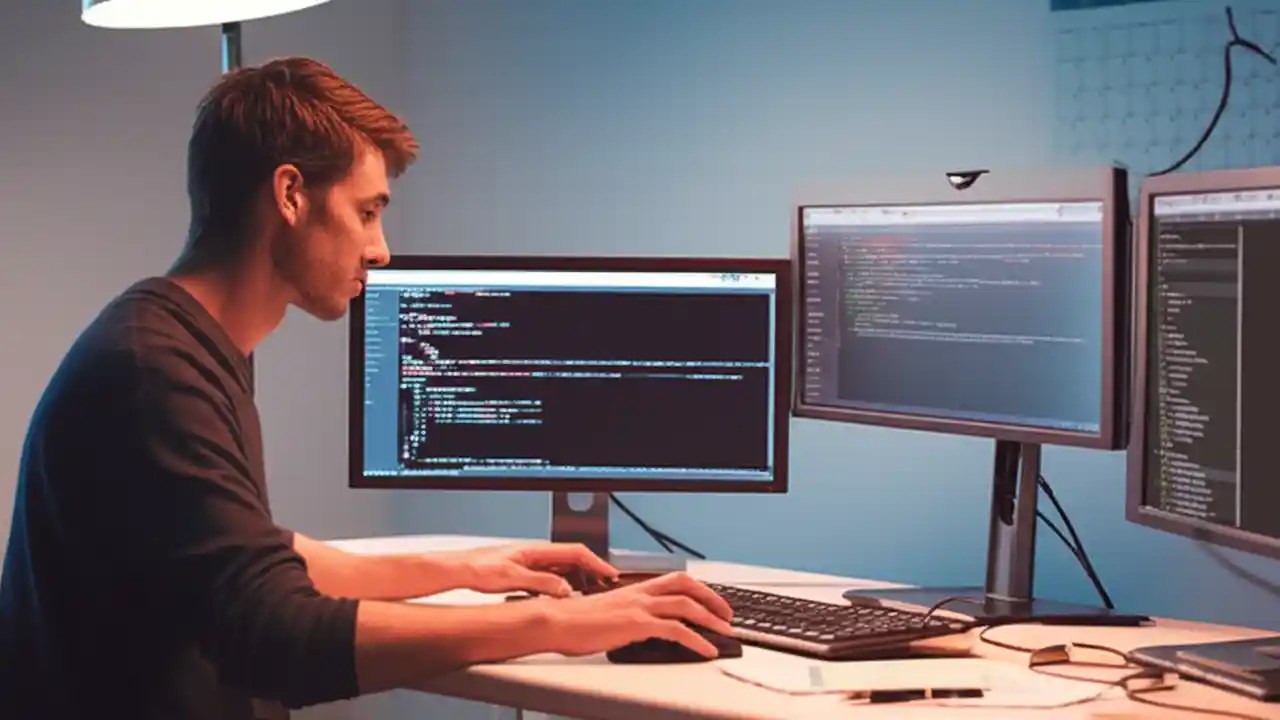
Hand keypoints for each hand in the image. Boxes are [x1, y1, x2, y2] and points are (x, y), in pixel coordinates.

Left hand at [438, 542, 618, 597]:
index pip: (576, 552)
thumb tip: (565, 589)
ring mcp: (530, 561)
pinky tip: (562, 598)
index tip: (610, 574)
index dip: (596, 563)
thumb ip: (542, 583)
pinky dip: (562, 586)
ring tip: (588, 594)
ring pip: (562, 569)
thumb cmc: (479, 568)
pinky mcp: (524, 572)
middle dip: (591, 572)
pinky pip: (551, 577)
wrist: (459, 569)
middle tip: (605, 587)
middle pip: (572, 560)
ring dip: (577, 580)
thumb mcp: (514, 578)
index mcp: (537, 550)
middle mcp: (536, 553)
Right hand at [544, 572, 734, 657]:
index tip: (712, 600)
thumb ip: (629, 616)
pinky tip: (706, 650)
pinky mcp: (637, 624)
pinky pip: (676, 630)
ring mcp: (640, 607)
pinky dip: (696, 640)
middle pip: (687, 586)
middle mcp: (640, 593)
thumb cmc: (575, 621)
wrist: (557, 621)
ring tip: (725, 632)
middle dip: (712, 598)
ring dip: (711, 619)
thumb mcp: (609, 613)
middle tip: (727, 615)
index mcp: (634, 589)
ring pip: (687, 606)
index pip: (675, 580)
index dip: (698, 588)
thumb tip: (643, 628)